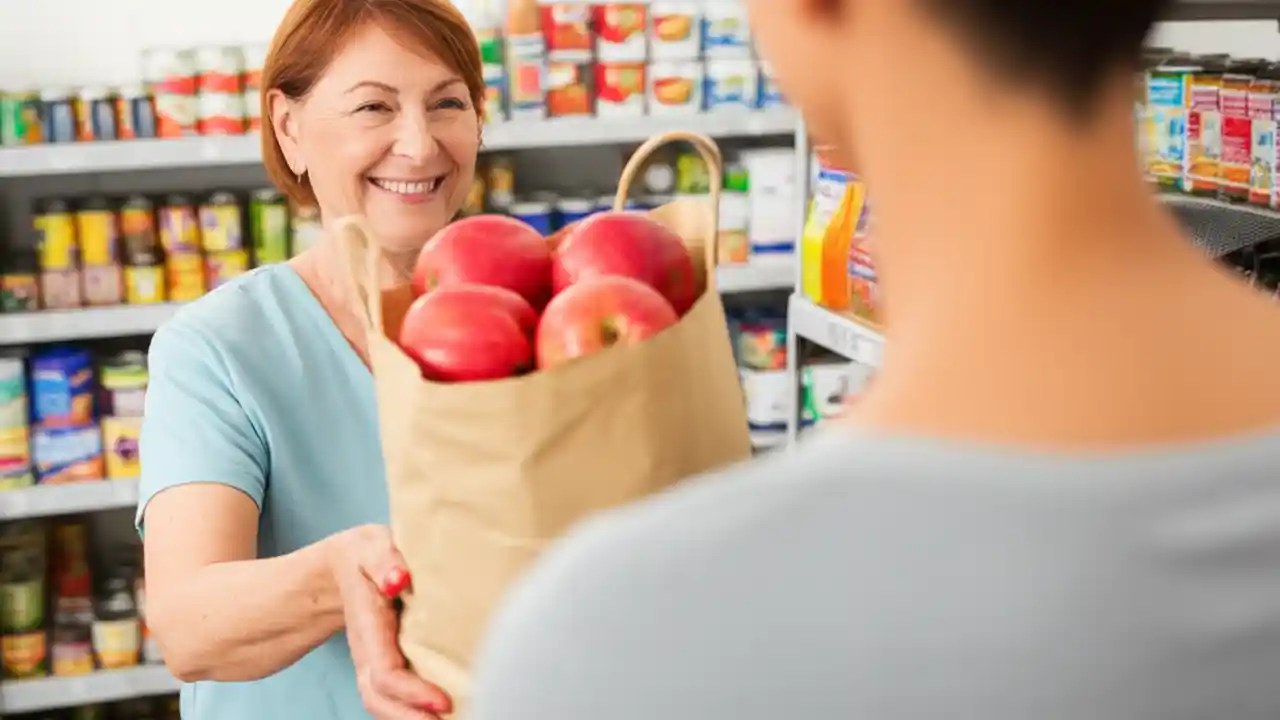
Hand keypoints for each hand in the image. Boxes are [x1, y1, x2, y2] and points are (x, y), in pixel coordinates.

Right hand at [328, 525, 452, 718]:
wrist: (344, 568)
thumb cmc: (365, 555)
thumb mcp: (372, 546)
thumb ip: (384, 559)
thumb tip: (399, 579)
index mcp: (367, 626)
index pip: (384, 672)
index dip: (412, 692)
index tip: (444, 701)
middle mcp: (367, 652)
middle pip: (379, 700)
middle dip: (412, 718)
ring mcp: (374, 662)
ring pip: (384, 704)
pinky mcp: (385, 664)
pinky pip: (395, 697)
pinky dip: (415, 711)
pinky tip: (448, 711)